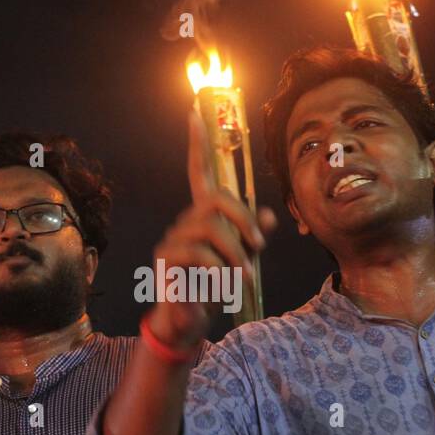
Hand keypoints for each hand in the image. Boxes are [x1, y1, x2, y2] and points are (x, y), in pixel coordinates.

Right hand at [146, 112, 278, 349]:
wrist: (188, 322)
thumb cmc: (213, 289)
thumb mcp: (240, 262)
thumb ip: (252, 239)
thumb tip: (267, 216)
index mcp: (203, 216)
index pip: (199, 173)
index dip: (197, 145)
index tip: (194, 113)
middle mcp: (184, 221)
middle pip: (217, 200)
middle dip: (244, 222)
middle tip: (259, 250)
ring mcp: (173, 238)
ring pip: (213, 229)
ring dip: (236, 256)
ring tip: (245, 279)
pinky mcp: (166, 259)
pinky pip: (201, 254)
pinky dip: (221, 272)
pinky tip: (225, 288)